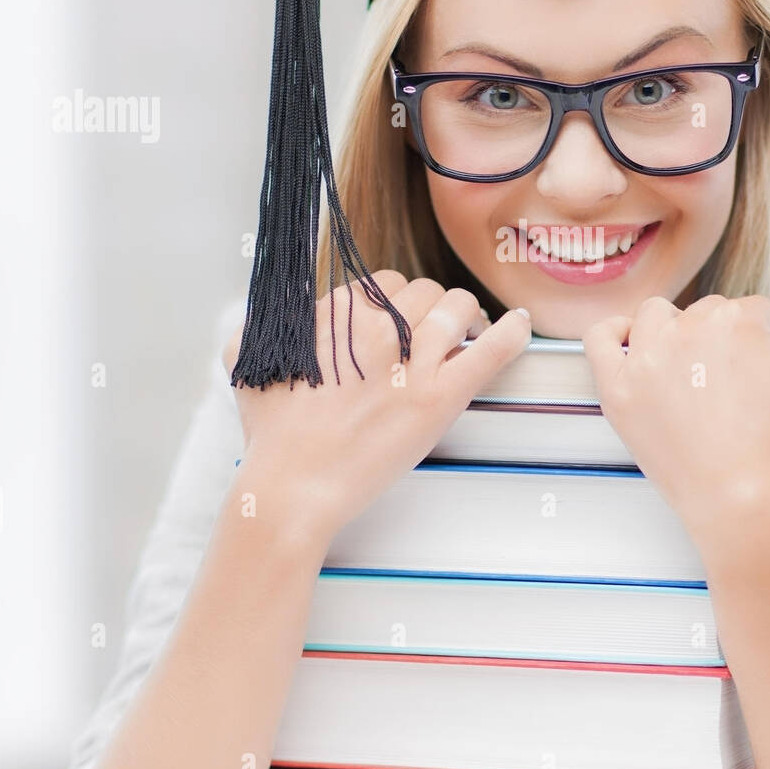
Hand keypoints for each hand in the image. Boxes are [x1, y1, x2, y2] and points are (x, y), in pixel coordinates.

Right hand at [221, 273, 531, 542]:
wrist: (293, 487)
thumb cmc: (271, 435)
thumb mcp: (248, 366)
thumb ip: (256, 330)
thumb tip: (266, 315)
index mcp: (336, 314)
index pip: (382, 281)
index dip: (394, 300)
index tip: (397, 320)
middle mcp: (375, 328)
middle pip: (424, 290)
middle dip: (431, 306)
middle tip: (436, 331)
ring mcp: (410, 362)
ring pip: (458, 308)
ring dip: (468, 316)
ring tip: (471, 332)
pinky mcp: (439, 398)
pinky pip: (490, 350)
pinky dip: (512, 333)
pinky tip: (521, 325)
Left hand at [582, 294, 769, 564]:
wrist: (746, 507)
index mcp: (738, 320)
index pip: (755, 312)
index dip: (769, 341)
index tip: (768, 376)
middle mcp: (687, 329)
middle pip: (706, 313)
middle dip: (724, 341)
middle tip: (734, 386)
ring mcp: (646, 359)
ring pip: (655, 317)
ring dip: (673, 331)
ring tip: (690, 367)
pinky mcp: (618, 390)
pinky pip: (599, 340)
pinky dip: (612, 335)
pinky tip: (631, 347)